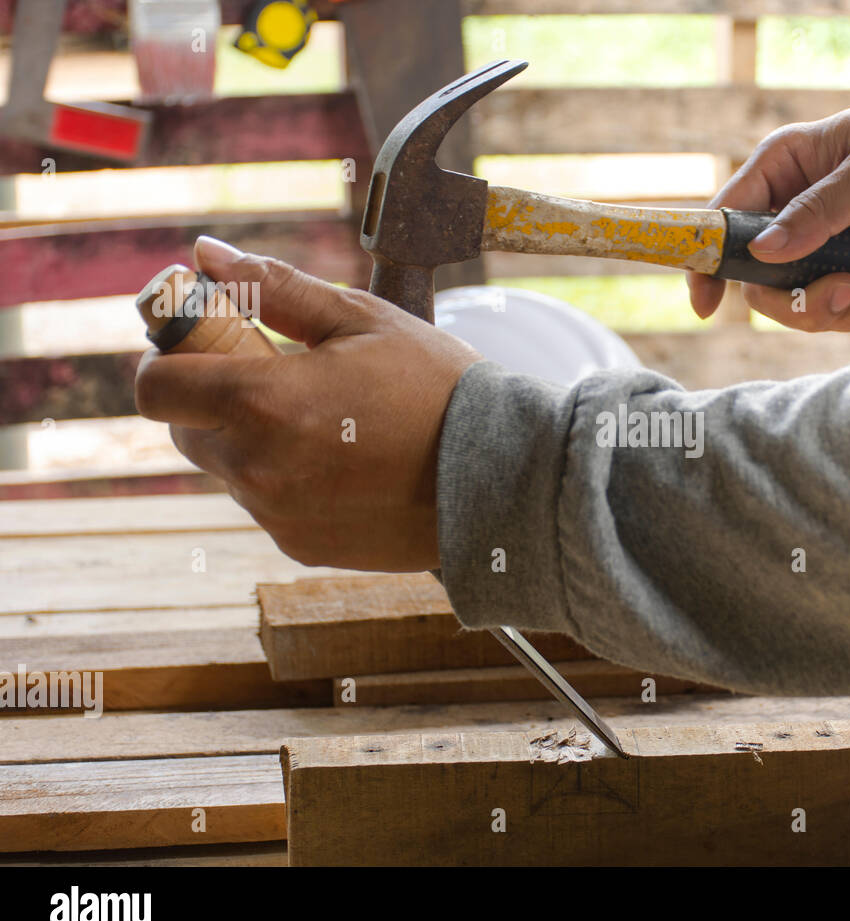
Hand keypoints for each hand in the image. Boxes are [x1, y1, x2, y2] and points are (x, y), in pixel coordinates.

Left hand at [135, 236, 481, 571]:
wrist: (501, 479)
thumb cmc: (439, 390)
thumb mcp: (363, 320)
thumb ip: (274, 288)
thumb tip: (207, 255)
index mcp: (264, 403)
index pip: (158, 385)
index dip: (172, 356)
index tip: (212, 342)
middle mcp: (258, 468)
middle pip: (184, 429)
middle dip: (214, 398)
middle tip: (280, 376)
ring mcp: (278, 514)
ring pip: (227, 468)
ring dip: (252, 439)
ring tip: (329, 422)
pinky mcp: (302, 546)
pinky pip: (267, 504)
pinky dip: (286, 479)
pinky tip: (345, 462)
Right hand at [687, 97, 849, 332]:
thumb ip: (818, 212)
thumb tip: (762, 252)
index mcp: (786, 167)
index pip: (727, 218)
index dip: (712, 264)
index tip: (708, 305)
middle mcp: (797, 210)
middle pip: (766, 282)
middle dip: (808, 300)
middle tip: (848, 292)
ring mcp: (828, 246)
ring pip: (810, 305)